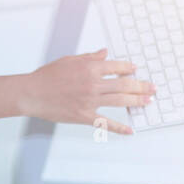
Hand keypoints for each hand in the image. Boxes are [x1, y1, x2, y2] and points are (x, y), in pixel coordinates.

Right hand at [18, 47, 152, 134]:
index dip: (128, 68)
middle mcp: (93, 83)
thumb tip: (105, 53)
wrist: (32, 93)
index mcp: (89, 67)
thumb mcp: (69, 60)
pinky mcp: (84, 116)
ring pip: (119, 100)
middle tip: (152, 88)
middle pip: (124, 84)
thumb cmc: (47, 76)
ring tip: (148, 102)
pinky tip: (130, 130)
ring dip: (136, 101)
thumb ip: (89, 57)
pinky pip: (105, 122)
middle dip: (141, 86)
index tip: (135, 69)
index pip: (116, 66)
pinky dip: (119, 127)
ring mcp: (90, 100)